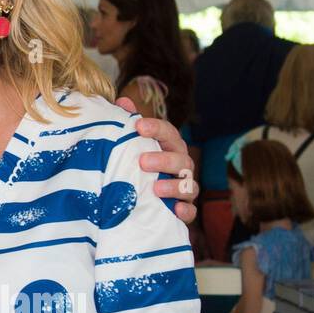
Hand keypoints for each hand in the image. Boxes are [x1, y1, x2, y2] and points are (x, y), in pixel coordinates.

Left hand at [114, 98, 198, 223]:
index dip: (156, 128)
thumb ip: (126, 124)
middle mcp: (180, 166)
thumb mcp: (128, 145)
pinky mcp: (184, 210)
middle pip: (181, 160)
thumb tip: (122, 102)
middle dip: (164, 160)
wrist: (138, 199)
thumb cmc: (134, 166)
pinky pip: (191, 211)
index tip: (139, 126)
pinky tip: (176, 210)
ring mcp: (184, 189)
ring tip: (155, 188)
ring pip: (188, 185)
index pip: (169, 133)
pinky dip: (186, 211)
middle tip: (142, 161)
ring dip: (174, 186)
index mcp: (169, 147)